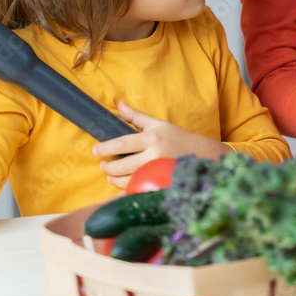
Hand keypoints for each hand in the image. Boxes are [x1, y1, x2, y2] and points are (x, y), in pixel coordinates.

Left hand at [92, 100, 229, 189]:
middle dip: (108, 166)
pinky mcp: (159, 186)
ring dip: (114, 178)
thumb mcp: (157, 124)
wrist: (200, 155)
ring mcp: (157, 174)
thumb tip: (119, 104)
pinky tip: (123, 184)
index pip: (123, 143)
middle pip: (123, 165)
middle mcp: (154, 157)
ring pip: (128, 181)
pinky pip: (138, 190)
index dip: (106, 147)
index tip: (95, 150)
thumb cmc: (176, 137)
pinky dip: (127, 188)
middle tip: (102, 164)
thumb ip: (136, 116)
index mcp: (152, 139)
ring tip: (110, 174)